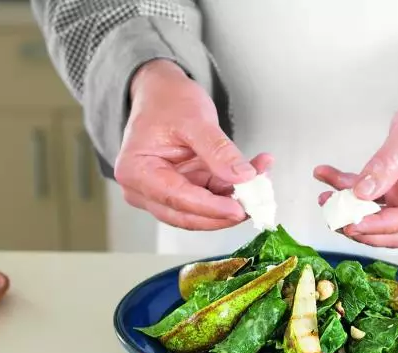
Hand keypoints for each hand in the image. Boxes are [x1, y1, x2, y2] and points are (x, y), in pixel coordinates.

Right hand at [114, 59, 271, 229]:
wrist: (162, 92)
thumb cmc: (167, 101)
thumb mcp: (194, 119)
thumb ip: (217, 150)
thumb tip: (242, 177)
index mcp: (136, 172)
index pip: (177, 199)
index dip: (211, 208)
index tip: (239, 209)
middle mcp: (144, 189)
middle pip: (188, 215)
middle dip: (225, 211)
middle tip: (256, 199)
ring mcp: (163, 192)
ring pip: (202, 210)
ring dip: (233, 198)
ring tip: (261, 174)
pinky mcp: (182, 190)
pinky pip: (209, 198)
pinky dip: (232, 189)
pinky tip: (253, 172)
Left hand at [314, 68, 397, 247]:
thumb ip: (387, 165)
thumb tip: (362, 193)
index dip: (379, 226)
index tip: (351, 224)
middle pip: (396, 231)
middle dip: (363, 228)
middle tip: (334, 219)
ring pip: (380, 218)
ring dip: (352, 210)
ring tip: (325, 198)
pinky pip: (374, 198)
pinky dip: (351, 190)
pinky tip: (330, 177)